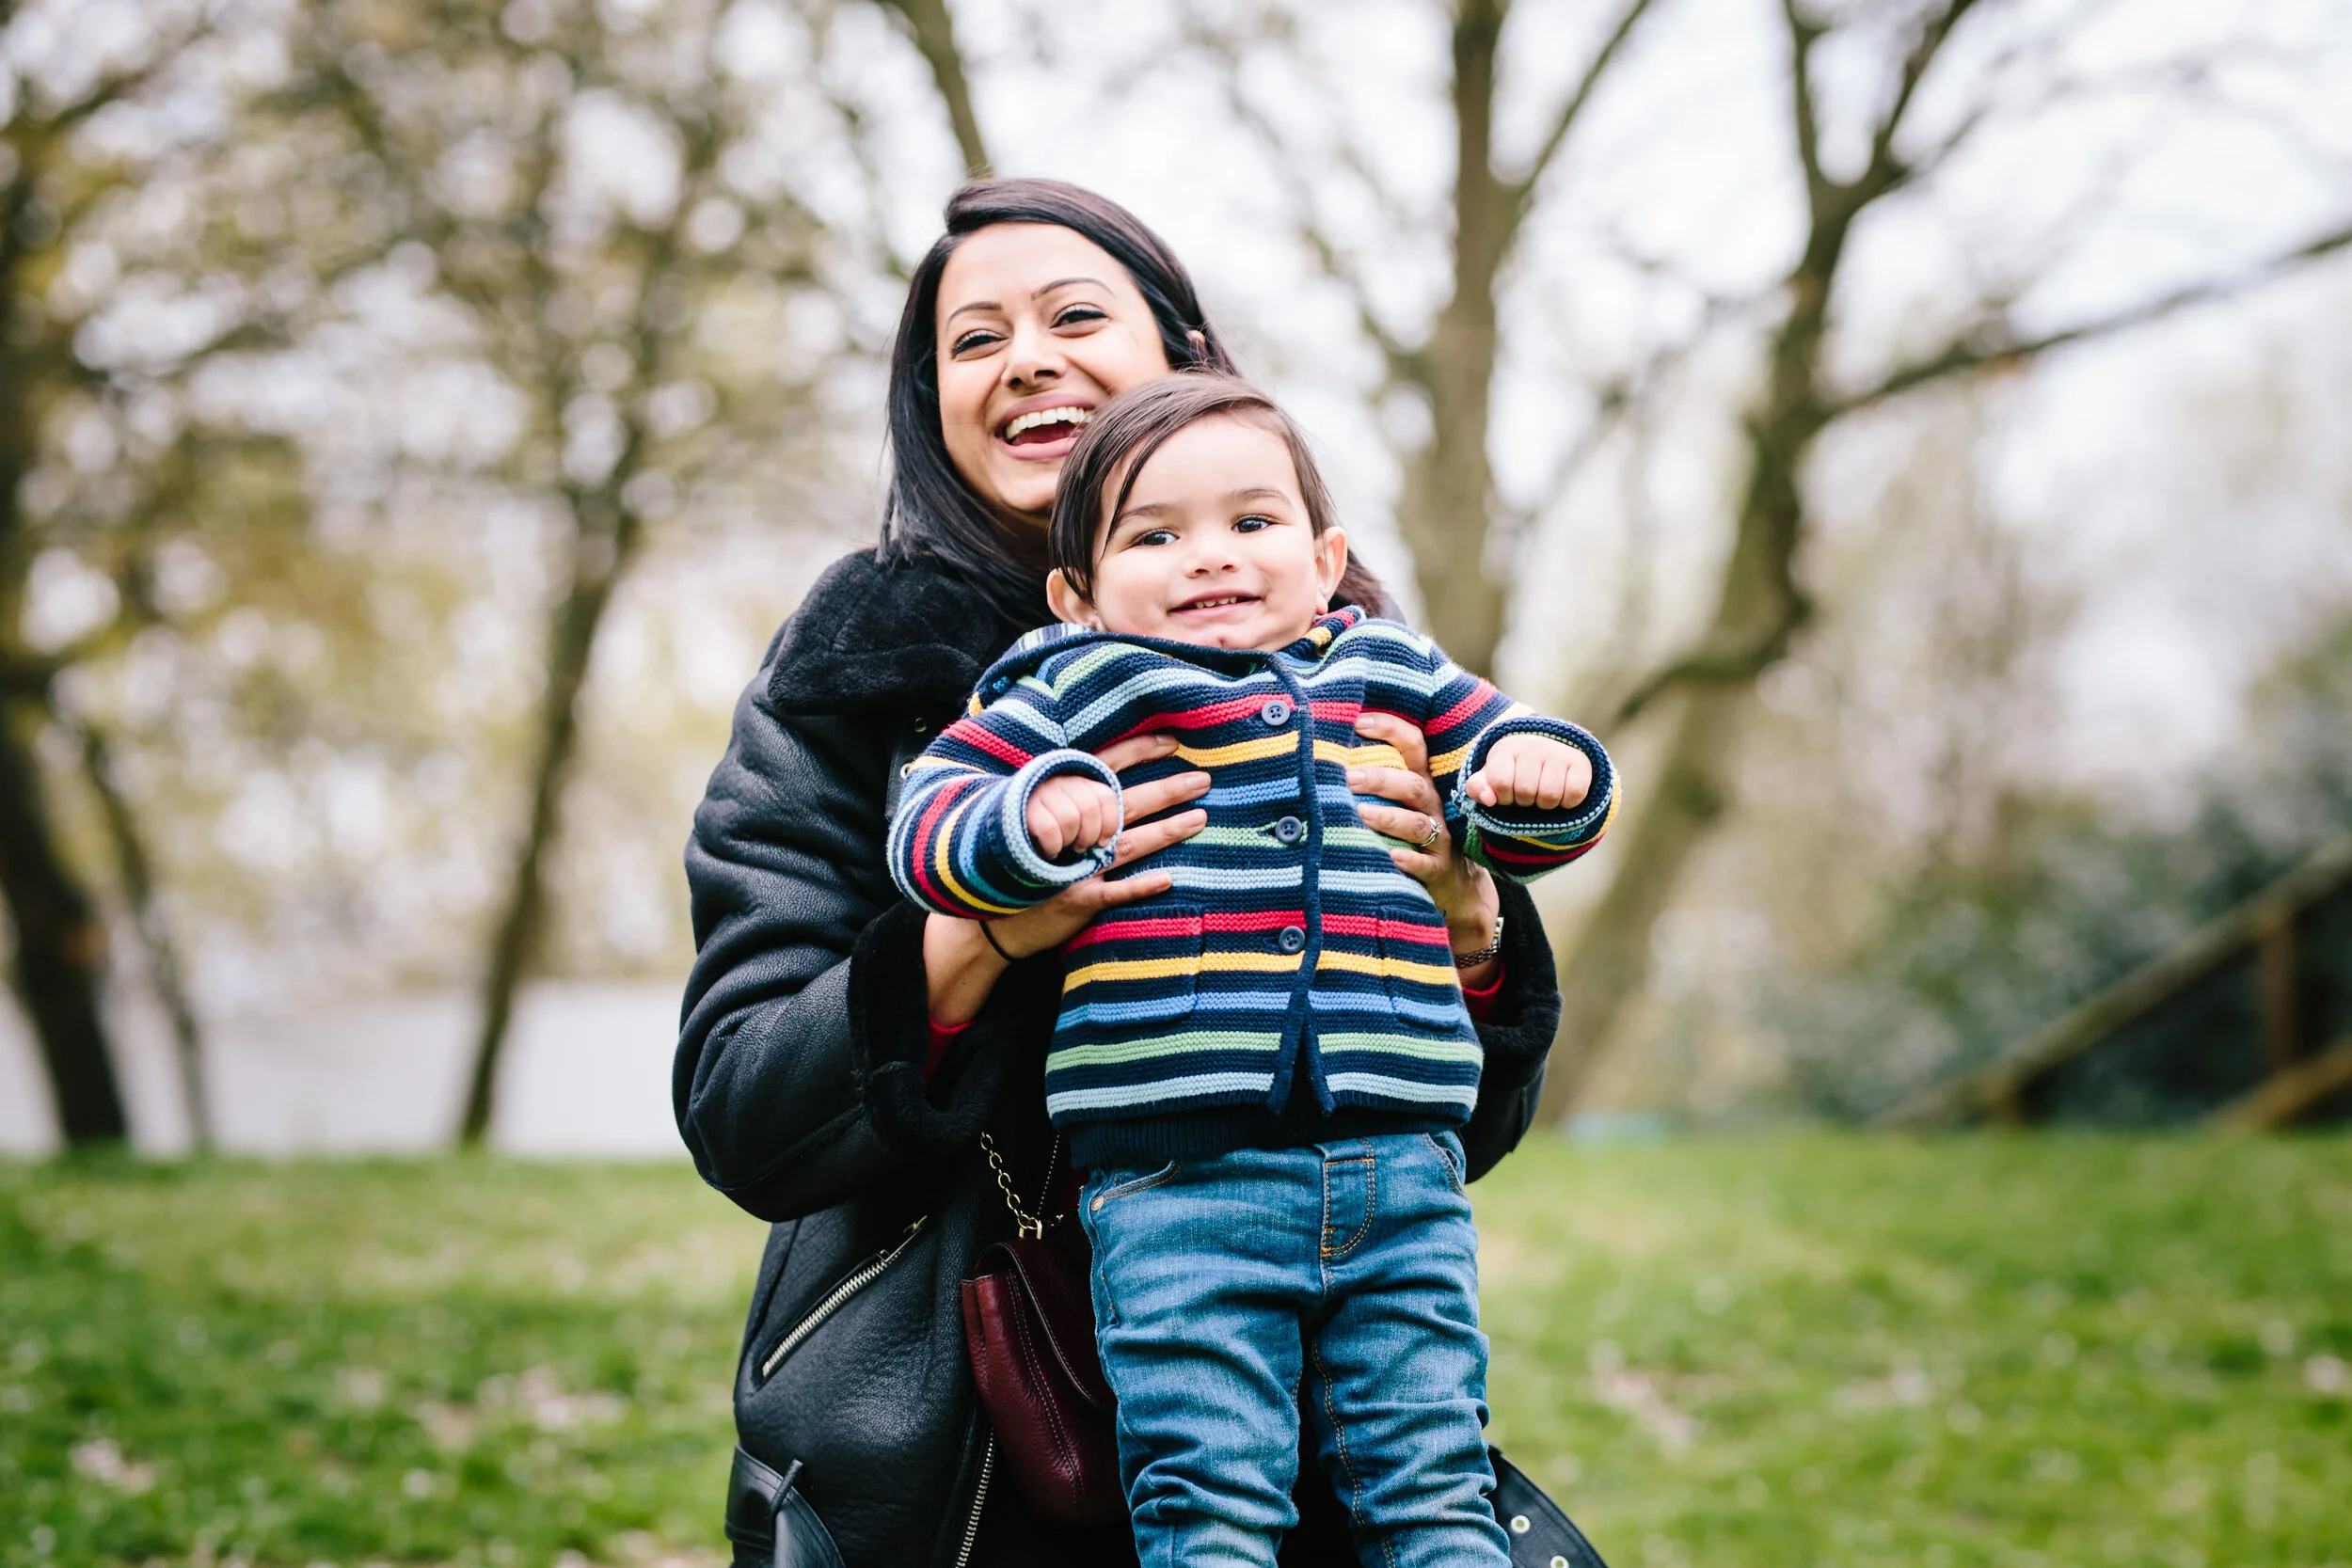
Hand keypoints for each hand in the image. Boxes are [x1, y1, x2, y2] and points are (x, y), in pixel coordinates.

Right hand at [926, 733, 1211, 1024]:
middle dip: (1168, 790)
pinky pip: (1114, 892)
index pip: (1103, 769)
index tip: (1173, 743)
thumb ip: (1063, 802)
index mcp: (1059, 804)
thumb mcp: (1032, 824)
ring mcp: (1073, 866)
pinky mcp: (1075, 900)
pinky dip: (1140, 886)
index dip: (1139, 753)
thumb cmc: (1014, 866)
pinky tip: (1168, 879)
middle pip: (1126, 803)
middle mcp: (1068, 831)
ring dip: (1166, 831)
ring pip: (1128, 843)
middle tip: (1203, 779)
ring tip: (1200, 818)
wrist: (987, 919)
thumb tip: (1104, 782)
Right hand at [1026, 774, 1119, 859]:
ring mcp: (1041, 791)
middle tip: (1078, 847)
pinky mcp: (1024, 807)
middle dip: (1088, 836)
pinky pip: (1049, 829)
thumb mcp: (1074, 817)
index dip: (1110, 824)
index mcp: (1078, 781)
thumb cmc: (1049, 827)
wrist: (1004, 821)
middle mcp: (1060, 780)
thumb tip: (1106, 842)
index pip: (1106, 797)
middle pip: (1089, 808)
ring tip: (1061, 847)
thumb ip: (1093, 821)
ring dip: (1068, 841)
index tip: (1101, 842)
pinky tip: (1049, 851)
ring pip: (1070, 818)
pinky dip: (1053, 846)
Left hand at [1347, 711, 1500, 984]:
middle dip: (1381, 779)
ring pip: (1416, 824)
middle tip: (1347, 777)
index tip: (1357, 720)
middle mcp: (1433, 807)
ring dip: (1388, 817)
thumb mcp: (1404, 805)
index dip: (1390, 728)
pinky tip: (1390, 857)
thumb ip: (1377, 780)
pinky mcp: (1437, 871)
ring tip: (1359, 814)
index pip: (1413, 745)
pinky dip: (1408, 860)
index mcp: (1422, 783)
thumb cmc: (1415, 836)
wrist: (1457, 886)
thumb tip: (1326, 750)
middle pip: (1413, 785)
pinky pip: (1424, 864)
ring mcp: (1438, 839)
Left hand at [1465, 733, 1591, 811]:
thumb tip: (1489, 800)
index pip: (1501, 783)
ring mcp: (1558, 751)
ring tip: (1543, 792)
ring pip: (1549, 796)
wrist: (1548, 754)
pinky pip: (1574, 794)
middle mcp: (1533, 744)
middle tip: (1528, 792)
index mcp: (1506, 748)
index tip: (1507, 792)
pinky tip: (1561, 792)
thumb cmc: (1513, 772)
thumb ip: (1477, 788)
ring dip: (1545, 804)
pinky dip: (1567, 803)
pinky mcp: (1580, 762)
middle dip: (1525, 801)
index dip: (1503, 797)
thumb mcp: (1489, 778)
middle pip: (1526, 791)